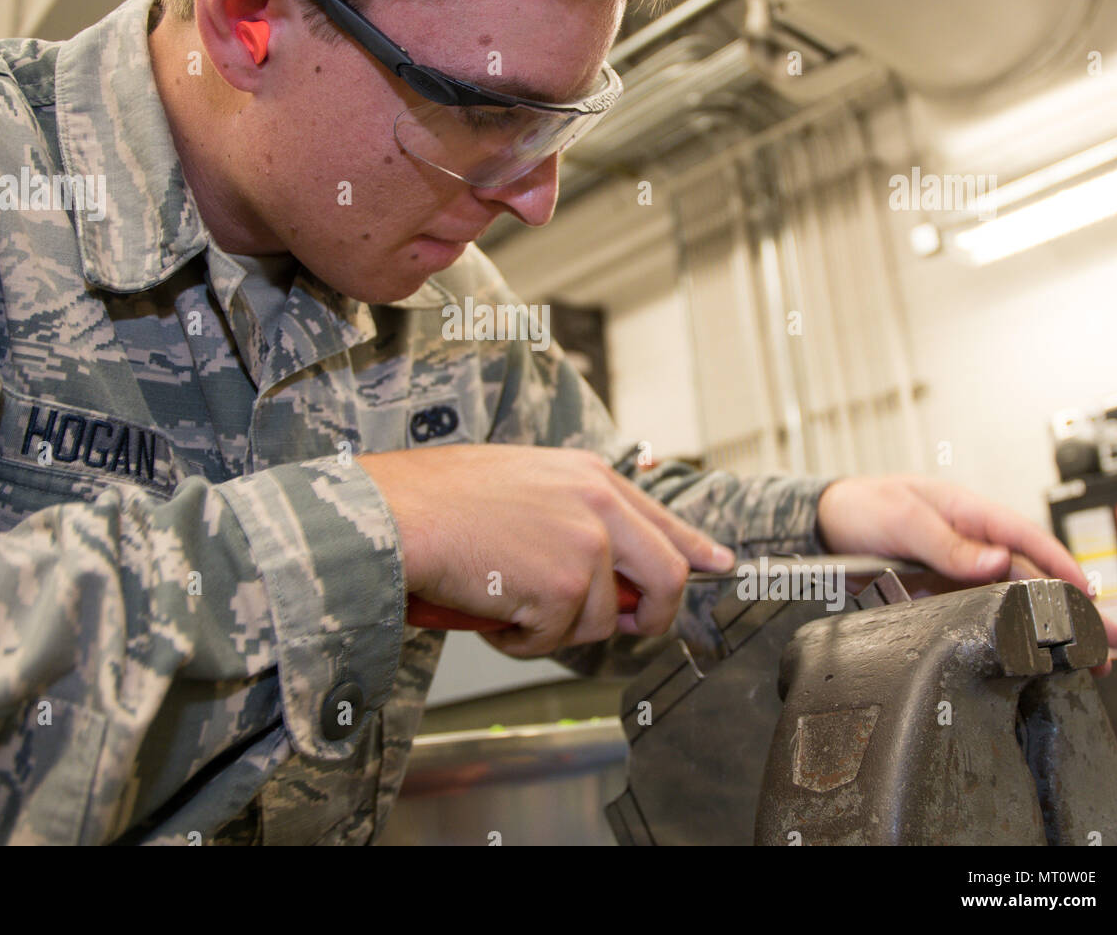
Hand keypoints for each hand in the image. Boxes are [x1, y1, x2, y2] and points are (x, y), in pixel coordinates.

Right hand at [360, 444, 734, 655]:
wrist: (399, 514)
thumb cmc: (440, 498)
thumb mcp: (524, 482)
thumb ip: (573, 513)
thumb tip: (603, 568)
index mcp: (589, 476)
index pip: (662, 518)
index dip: (694, 548)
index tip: (717, 565)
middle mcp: (598, 506)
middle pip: (666, 577)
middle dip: (647, 616)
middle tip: (623, 627)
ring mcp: (585, 546)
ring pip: (600, 622)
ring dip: (553, 628)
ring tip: (507, 600)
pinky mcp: (563, 587)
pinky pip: (557, 639)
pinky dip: (522, 640)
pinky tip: (493, 610)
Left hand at [816, 475, 1116, 672]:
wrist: (822, 524)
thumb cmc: (861, 506)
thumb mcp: (901, 517)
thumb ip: (946, 541)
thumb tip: (995, 561)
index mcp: (968, 511)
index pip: (1026, 538)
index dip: (1061, 568)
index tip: (1088, 597)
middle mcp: (971, 540)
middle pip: (1031, 576)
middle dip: (1072, 609)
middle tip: (1109, 645)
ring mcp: (959, 567)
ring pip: (1013, 598)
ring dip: (1047, 627)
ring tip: (1084, 662)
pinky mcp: (942, 590)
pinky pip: (980, 611)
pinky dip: (1008, 631)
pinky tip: (1029, 654)